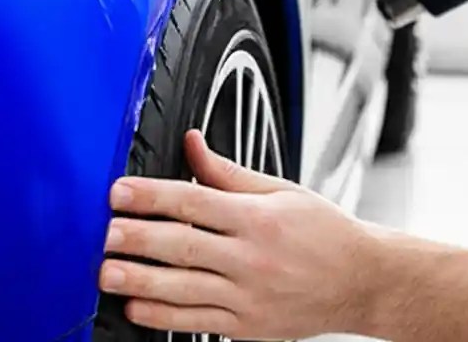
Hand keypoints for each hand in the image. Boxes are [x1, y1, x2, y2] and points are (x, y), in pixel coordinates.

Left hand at [100, 130, 379, 339]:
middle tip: (104, 233)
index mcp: (258, 217)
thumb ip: (229, 171)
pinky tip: (136, 306)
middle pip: (183, 244)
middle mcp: (252, 258)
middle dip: (138, 238)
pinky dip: (162, 316)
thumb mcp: (282, 191)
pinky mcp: (247, 326)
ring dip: (140, 280)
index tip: (119, 192)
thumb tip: (192, 143)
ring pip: (183, 288)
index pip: (194, 200)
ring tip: (106, 272)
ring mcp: (248, 296)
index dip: (151, 195)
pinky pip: (196, 323)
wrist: (363, 283)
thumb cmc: (325, 233)